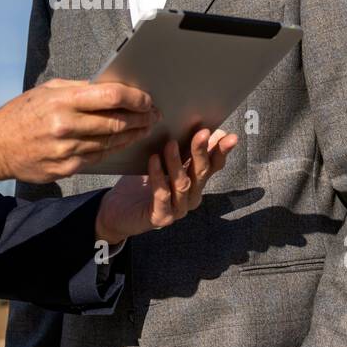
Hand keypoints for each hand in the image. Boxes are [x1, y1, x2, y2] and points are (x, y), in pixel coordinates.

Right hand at [0, 79, 157, 194]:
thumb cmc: (21, 114)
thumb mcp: (46, 91)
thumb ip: (78, 89)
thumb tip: (109, 87)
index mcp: (62, 101)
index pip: (111, 97)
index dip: (135, 98)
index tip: (147, 99)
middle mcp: (66, 126)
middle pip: (116, 122)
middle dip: (140, 118)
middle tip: (153, 115)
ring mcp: (66, 150)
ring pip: (111, 143)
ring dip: (132, 135)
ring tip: (144, 128)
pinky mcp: (66, 168)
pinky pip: (98, 158)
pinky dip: (113, 149)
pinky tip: (123, 143)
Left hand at [94, 128, 237, 243]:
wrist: (117, 211)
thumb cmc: (141, 183)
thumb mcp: (164, 162)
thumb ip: (183, 150)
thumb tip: (205, 129)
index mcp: (195, 182)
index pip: (213, 166)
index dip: (222, 151)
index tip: (229, 136)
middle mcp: (191, 197)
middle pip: (201, 173)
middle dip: (202, 152)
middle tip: (202, 133)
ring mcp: (178, 209)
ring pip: (183, 184)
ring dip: (177, 162)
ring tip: (170, 143)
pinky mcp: (161, 217)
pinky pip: (162, 194)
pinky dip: (158, 176)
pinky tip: (153, 160)